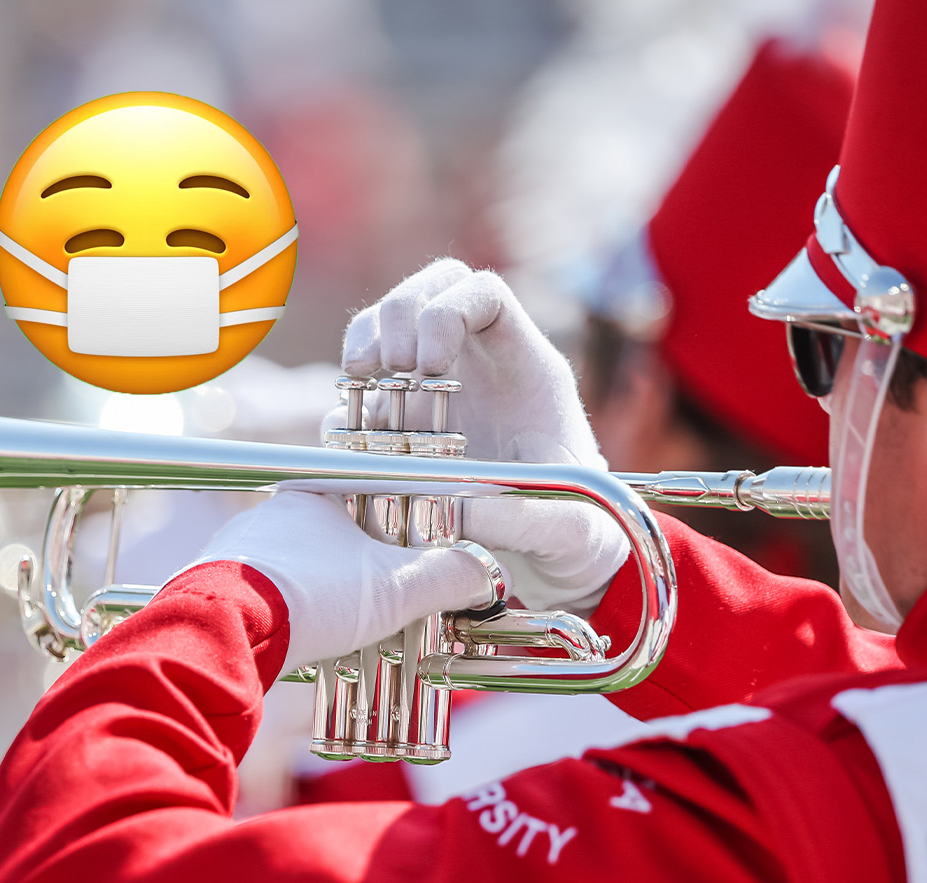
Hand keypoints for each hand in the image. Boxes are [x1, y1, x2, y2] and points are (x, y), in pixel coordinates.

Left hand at [194, 491, 495, 672]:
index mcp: (317, 494)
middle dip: (360, 572)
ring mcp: (235, 549)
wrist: (224, 631)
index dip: (400, 531)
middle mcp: (271, 512)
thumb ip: (446, 577)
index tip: (416, 561)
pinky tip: (299, 642)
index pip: (371, 498)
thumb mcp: (396, 588)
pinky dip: (284, 617)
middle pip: (333, 539)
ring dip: (321, 598)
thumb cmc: (312, 596)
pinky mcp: (211, 587)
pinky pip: (261, 596)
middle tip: (384, 605)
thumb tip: (486, 575)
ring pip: (295, 569)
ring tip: (343, 633)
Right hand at [333, 258, 627, 613]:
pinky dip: (348, 396)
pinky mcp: (405, 419)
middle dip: (398, 314)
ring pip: (390, 324)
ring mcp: (438, 385)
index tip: (429, 364)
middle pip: (430, 288)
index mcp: (526, 364)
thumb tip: (457, 510)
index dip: (448, 308)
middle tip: (389, 368)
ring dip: (364, 342)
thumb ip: (526, 517)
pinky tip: (349, 428)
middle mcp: (479, 362)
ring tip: (359, 382)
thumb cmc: (578, 527)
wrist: (556, 551)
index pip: (485, 293)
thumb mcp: (569, 527)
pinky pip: (364, 385)